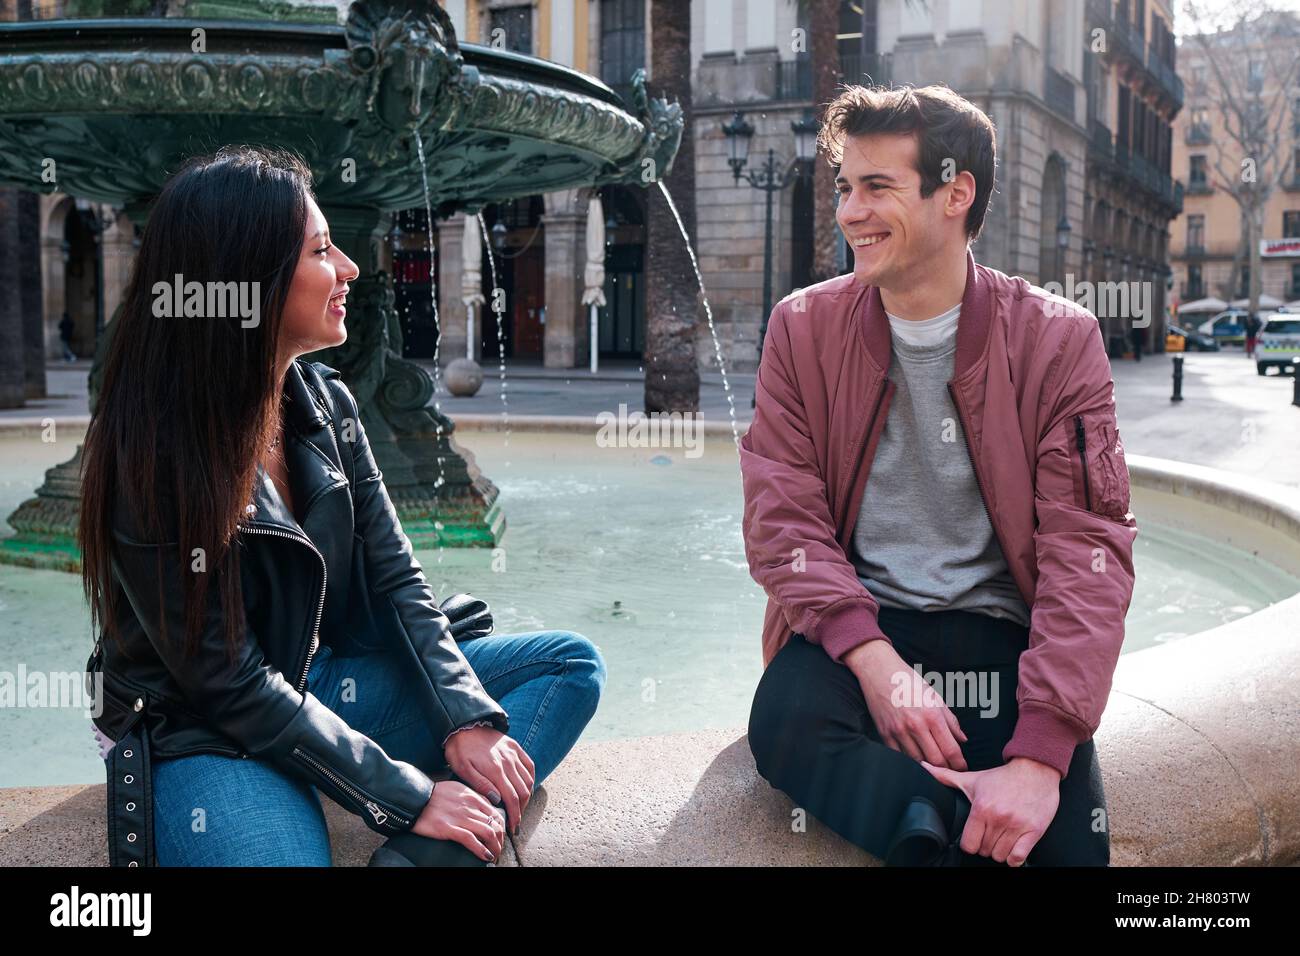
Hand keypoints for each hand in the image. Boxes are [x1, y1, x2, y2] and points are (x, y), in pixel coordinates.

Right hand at [411, 779, 505, 861]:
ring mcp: (460, 817)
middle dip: (501, 840)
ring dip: (495, 847)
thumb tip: (485, 806)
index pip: (495, 813)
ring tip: (495, 855)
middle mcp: (470, 806)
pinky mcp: (449, 828)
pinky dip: (482, 850)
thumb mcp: (457, 789)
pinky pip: (471, 840)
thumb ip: (472, 797)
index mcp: (472, 797)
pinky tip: (486, 856)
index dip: (501, 827)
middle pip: (495, 824)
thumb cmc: (433, 794)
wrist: (414, 798)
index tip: (500, 836)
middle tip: (499, 849)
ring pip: (488, 833)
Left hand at [444, 726, 535, 835]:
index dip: (514, 815)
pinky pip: (529, 765)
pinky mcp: (515, 747)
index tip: (513, 827)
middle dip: (521, 810)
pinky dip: (531, 779)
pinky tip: (526, 787)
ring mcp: (514, 753)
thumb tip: (496, 799)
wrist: (464, 725)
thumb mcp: (462, 769)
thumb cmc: (460, 749)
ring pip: (528, 780)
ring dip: (527, 797)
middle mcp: (508, 762)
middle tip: (516, 822)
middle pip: (523, 791)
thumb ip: (480, 785)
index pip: (511, 798)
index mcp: (495, 770)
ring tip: (520, 807)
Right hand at [843, 638, 968, 771]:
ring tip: (934, 764)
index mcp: (932, 714)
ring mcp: (899, 731)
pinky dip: (909, 760)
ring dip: (928, 766)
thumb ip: (950, 720)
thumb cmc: (908, 681)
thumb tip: (962, 739)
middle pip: (936, 759)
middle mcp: (916, 725)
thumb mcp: (934, 696)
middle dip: (946, 767)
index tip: (962, 766)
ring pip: (918, 761)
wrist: (878, 671)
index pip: (950, 749)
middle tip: (950, 769)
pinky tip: (915, 758)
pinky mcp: (885, 734)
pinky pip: (900, 756)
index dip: (959, 763)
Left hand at [920, 756, 1061, 865]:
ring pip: (1000, 856)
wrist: (1035, 770)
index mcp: (981, 808)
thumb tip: (924, 767)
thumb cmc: (1003, 777)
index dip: (969, 843)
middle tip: (989, 835)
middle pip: (984, 851)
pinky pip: (1018, 858)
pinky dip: (1014, 857)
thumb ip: (946, 776)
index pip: (968, 844)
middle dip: (985, 846)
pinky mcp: (1034, 831)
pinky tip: (1013, 847)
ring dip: (999, 852)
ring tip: (1001, 839)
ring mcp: (1017, 826)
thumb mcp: (973, 778)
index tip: (974, 836)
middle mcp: (998, 818)